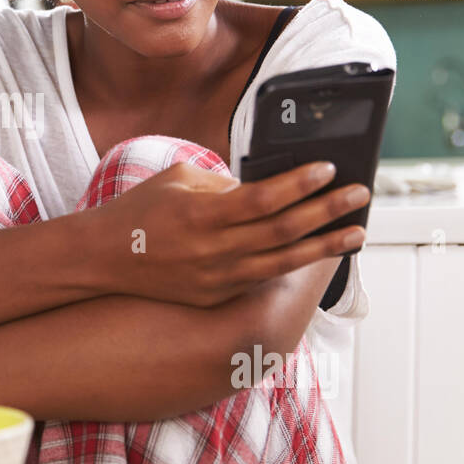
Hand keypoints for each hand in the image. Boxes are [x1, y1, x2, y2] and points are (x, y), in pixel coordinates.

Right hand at [82, 160, 369, 309]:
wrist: (103, 258)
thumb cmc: (140, 210)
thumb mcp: (178, 180)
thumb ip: (222, 184)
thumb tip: (265, 188)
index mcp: (201, 214)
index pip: (264, 198)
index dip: (300, 183)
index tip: (328, 168)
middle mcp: (212, 250)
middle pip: (283, 230)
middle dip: (327, 210)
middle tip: (360, 194)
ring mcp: (216, 278)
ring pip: (283, 262)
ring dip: (324, 245)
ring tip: (356, 232)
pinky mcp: (215, 295)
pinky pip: (263, 278)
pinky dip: (294, 264)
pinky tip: (317, 251)